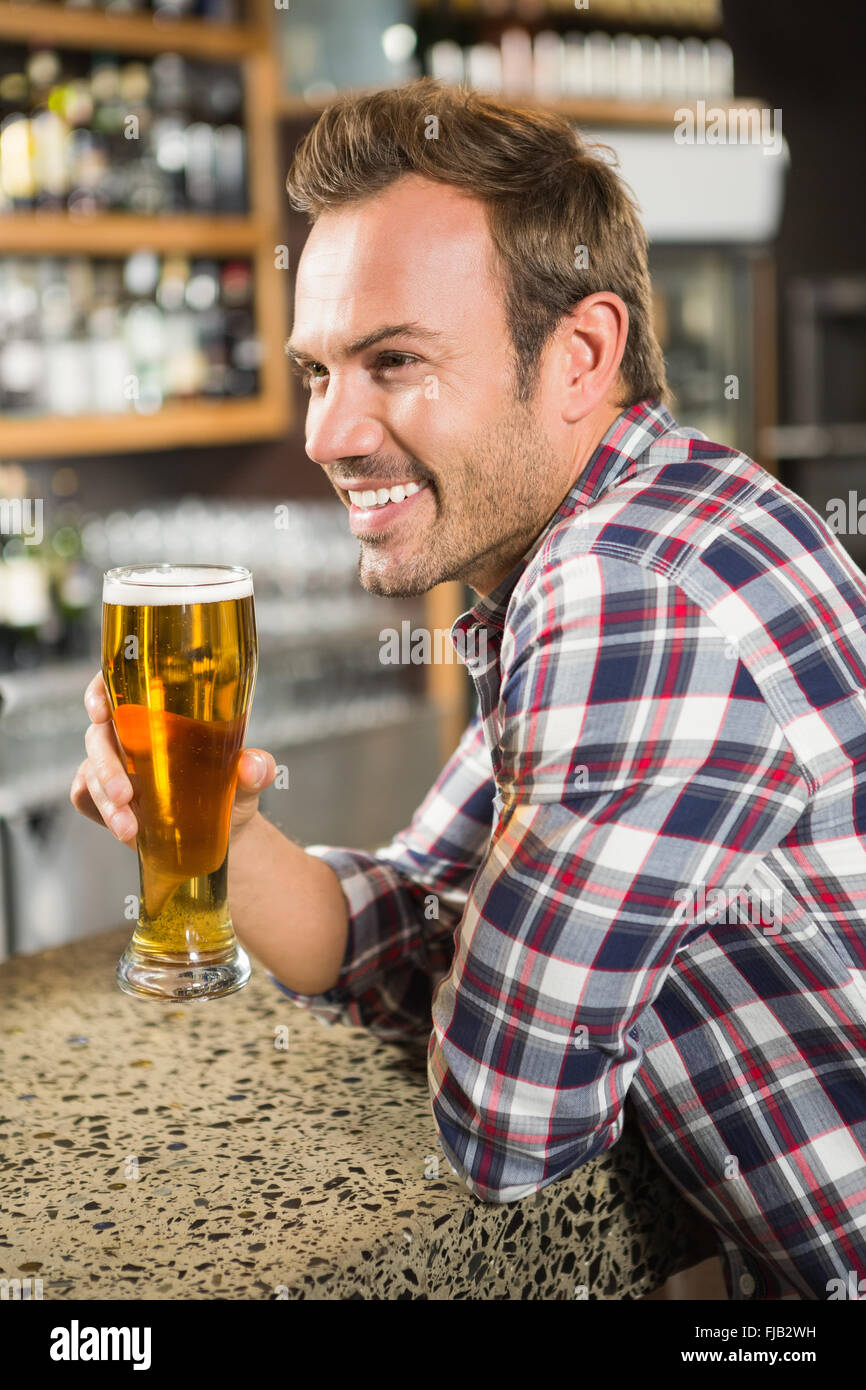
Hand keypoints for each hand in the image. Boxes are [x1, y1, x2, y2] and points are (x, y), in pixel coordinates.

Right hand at [69, 672, 276, 844]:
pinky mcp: (106, 795)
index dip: (100, 690)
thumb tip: (253, 767)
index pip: (120, 685)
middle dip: (106, 766)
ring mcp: (116, 764)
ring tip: (130, 829)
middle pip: (99, 734)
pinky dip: (99, 810)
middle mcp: (132, 733)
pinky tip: (124, 827)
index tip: (100, 710)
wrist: (224, 833)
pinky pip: (84, 795)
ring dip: (106, 801)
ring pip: (91, 771)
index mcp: (162, 713)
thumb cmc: (232, 791)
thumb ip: (256, 770)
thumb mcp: (248, 780)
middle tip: (126, 795)